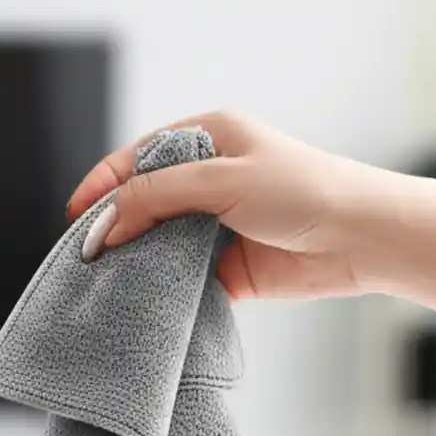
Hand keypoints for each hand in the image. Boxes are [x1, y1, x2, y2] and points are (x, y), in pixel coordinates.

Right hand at [67, 110, 389, 300]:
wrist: (361, 240)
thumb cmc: (303, 190)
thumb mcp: (220, 179)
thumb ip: (155, 195)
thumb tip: (104, 222)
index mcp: (206, 141)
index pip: (136, 158)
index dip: (102, 184)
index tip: (75, 213)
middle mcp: (206, 180)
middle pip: (140, 202)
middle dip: (111, 225)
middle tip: (84, 251)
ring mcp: (212, 225)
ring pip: (154, 241)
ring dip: (132, 258)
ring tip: (103, 276)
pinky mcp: (222, 266)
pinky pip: (177, 277)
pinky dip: (157, 287)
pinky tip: (138, 295)